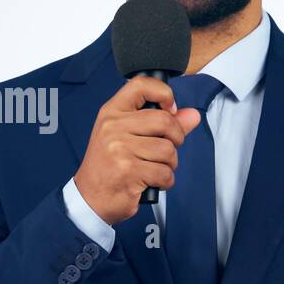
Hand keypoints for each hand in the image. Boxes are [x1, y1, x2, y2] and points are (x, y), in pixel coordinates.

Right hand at [72, 75, 202, 225]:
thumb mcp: (128, 137)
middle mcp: (113, 127)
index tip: (169, 108)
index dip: (164, 93)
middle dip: (176, 137)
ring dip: (170, 163)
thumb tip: (193, 115)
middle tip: (167, 148)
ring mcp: (119, 149)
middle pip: (164, 120)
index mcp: (111, 113)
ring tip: (155, 167)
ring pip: (168, 149)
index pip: (141, 85)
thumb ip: (162, 124)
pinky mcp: (129, 171)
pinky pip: (165, 172)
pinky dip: (165, 180)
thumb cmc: (108, 165)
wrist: (89, 198)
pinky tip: (153, 181)